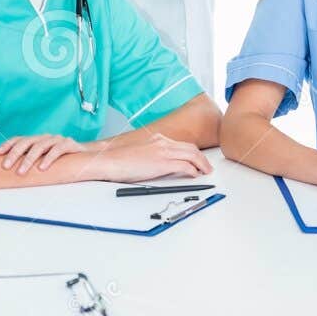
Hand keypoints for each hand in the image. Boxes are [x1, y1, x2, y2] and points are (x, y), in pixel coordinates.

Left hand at [0, 134, 89, 173]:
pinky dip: (49, 158)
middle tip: (6, 166)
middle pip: (27, 142)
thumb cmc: (61, 161)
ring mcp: (57, 139)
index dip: (8, 145)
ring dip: (29, 159)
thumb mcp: (43, 160)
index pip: (19, 139)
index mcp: (37, 140)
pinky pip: (57, 150)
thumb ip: (30, 162)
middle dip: (15, 154)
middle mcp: (45, 137)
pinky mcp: (69, 144)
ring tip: (21, 171)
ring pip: (40, 145)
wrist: (86, 156)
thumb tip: (8, 173)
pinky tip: (42, 168)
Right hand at [94, 134, 212, 181]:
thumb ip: (154, 156)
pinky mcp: (162, 162)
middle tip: (207, 167)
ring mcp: (163, 151)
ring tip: (206, 172)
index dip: (193, 153)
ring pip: (192, 155)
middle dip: (202, 158)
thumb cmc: (120, 161)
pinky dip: (193, 170)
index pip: (182, 145)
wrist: (109, 160)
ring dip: (202, 164)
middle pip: (191, 148)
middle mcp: (163, 142)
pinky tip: (195, 176)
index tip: (198, 160)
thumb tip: (164, 166)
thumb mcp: (141, 154)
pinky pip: (185, 165)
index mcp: (158, 139)